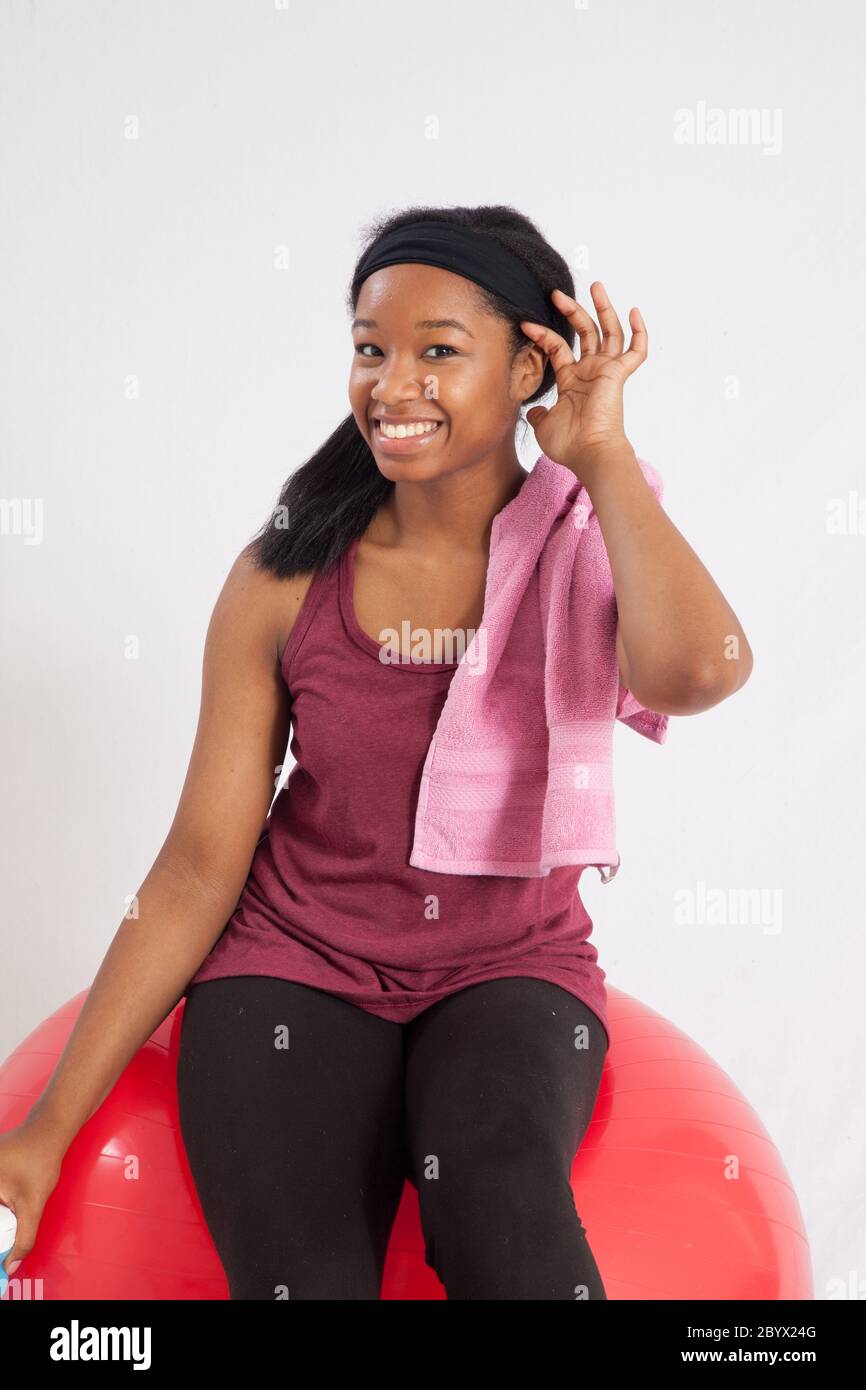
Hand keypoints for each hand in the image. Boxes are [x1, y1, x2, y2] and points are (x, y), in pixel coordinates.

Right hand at [0, 1122, 63, 1289]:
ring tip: (10, 1231)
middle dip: (2, 1232)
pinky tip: (7, 1221)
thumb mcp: (32, 1205)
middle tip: (4, 1255)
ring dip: (2, 1224)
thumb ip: (23, 1238)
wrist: (47, 1130)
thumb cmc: (39, 1160)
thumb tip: (10, 1267)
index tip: (1, 1261)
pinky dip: (0, 1214)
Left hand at [521, 282, 646, 475]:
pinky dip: (639, 333)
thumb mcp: (544, 425)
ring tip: (595, 286)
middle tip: (557, 293)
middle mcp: (590, 373)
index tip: (526, 324)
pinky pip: (635, 351)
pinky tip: (634, 312)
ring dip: (603, 308)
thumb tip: (533, 411)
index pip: (558, 348)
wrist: (588, 452)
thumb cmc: (568, 444)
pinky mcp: (618, 374)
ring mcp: (606, 372)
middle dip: (573, 311)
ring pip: (609, 332)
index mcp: (572, 381)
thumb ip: (539, 413)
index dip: (543, 334)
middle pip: (585, 333)